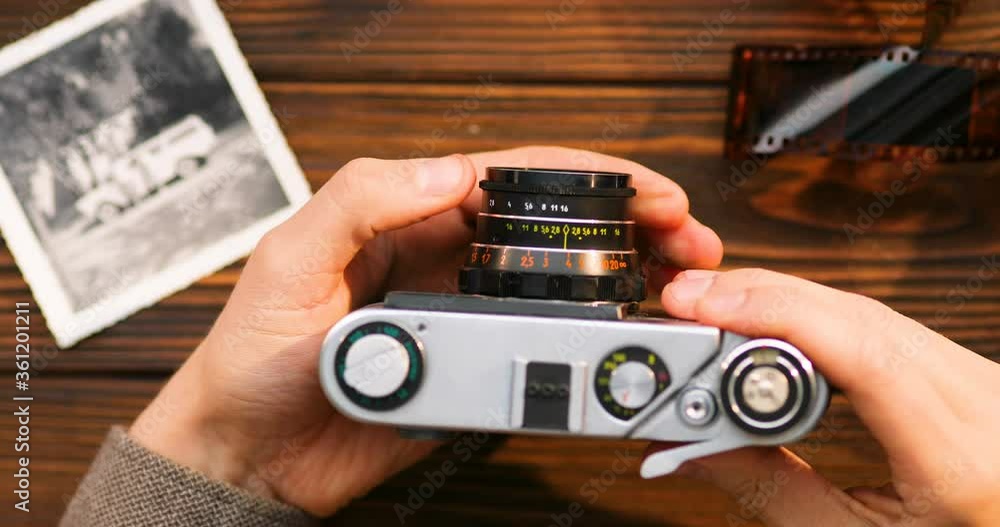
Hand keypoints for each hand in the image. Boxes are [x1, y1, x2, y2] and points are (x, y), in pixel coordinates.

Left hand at [129, 146, 723, 516]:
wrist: (248, 458)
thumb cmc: (251, 358)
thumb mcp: (290, 260)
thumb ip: (363, 201)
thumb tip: (453, 169)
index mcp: (406, 222)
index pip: (509, 182)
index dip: (583, 179)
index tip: (639, 190)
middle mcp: (444, 266)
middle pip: (552, 231)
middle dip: (627, 225)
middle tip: (685, 236)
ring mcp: (464, 322)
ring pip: (559, 288)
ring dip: (623, 277)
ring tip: (678, 277)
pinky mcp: (471, 377)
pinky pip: (540, 353)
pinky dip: (591, 340)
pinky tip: (628, 331)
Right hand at [652, 269, 999, 525]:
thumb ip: (767, 490)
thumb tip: (685, 450)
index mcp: (963, 459)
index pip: (866, 353)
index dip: (777, 315)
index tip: (706, 306)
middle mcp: (985, 402)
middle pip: (859, 316)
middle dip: (762, 299)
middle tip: (687, 303)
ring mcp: (982, 378)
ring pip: (870, 310)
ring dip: (784, 301)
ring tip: (715, 309)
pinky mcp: (968, 372)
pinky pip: (884, 324)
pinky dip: (818, 315)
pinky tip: (774, 317)